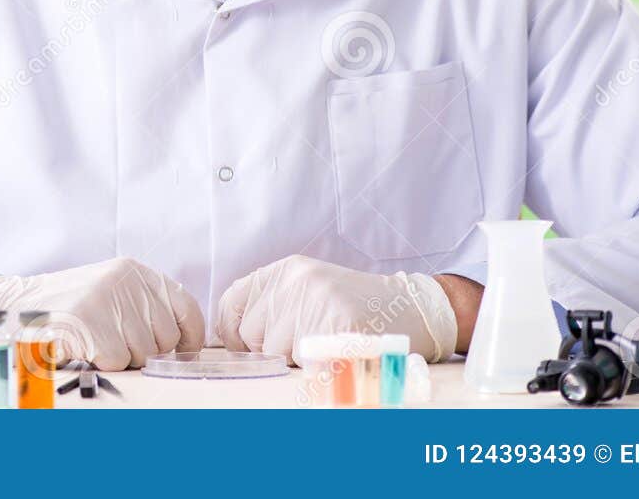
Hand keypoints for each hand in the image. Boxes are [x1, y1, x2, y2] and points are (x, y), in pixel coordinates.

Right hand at [0, 257, 204, 370]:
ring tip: (92, 340)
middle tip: (111, 340)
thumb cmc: (68, 308)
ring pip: (142, 353)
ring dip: (120, 358)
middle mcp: (125, 280)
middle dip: (144, 351)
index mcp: (134, 271)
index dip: (188, 336)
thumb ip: (144, 309)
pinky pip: (117, 361)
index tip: (182, 350)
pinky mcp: (91, 321)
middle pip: (165, 338)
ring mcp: (107, 299)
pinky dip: (101, 362)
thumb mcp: (111, 294)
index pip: (185, 307)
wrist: (15, 306)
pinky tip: (82, 346)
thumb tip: (185, 346)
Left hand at [216, 255, 458, 363]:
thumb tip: (227, 340)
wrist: (410, 309)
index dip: (233, 333)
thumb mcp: (307, 293)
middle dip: (273, 350)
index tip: (249, 346)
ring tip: (327, 345)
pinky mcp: (338, 325)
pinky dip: (318, 368)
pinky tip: (337, 354)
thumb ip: (270, 308)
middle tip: (307, 343)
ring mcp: (318, 301)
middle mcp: (297, 280)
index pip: (231, 303)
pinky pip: (307, 363)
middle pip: (252, 335)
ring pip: (278, 353)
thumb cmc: (352, 308)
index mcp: (285, 271)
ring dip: (298, 361)